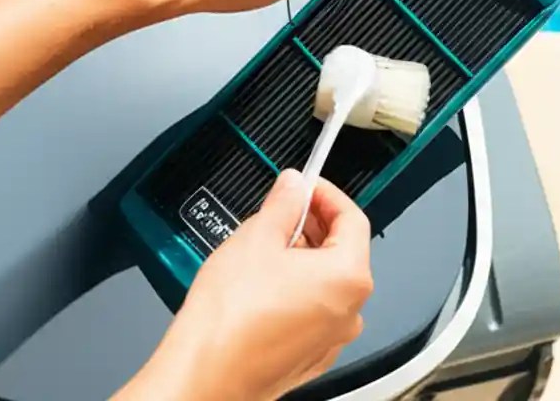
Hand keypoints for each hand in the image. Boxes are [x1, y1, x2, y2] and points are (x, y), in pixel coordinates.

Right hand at [116, 169, 374, 400]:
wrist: (206, 373)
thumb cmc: (231, 318)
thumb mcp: (256, 238)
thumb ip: (283, 204)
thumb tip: (293, 187)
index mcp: (349, 277)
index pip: (353, 219)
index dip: (326, 195)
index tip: (304, 185)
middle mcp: (349, 311)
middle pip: (342, 252)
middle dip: (312, 225)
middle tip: (281, 210)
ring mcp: (330, 338)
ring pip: (325, 283)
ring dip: (301, 259)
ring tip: (263, 248)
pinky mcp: (308, 356)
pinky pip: (311, 312)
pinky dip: (294, 291)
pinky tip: (261, 285)